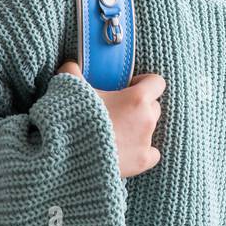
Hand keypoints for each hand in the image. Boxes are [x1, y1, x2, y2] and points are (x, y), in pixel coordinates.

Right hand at [57, 61, 165, 177]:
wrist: (68, 155)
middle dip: (140, 107)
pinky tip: (127, 151)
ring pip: (151, 129)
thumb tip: (71, 64)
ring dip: (138, 128)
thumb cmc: (74, 119)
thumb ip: (73, 71)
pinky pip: (153, 153)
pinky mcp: (143, 162)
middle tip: (118, 111)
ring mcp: (146, 142)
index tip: (128, 87)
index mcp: (137, 98)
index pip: (157, 82)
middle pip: (154, 107)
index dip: (144, 82)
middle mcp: (147, 119)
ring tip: (116, 132)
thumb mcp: (71, 88)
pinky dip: (142, 152)